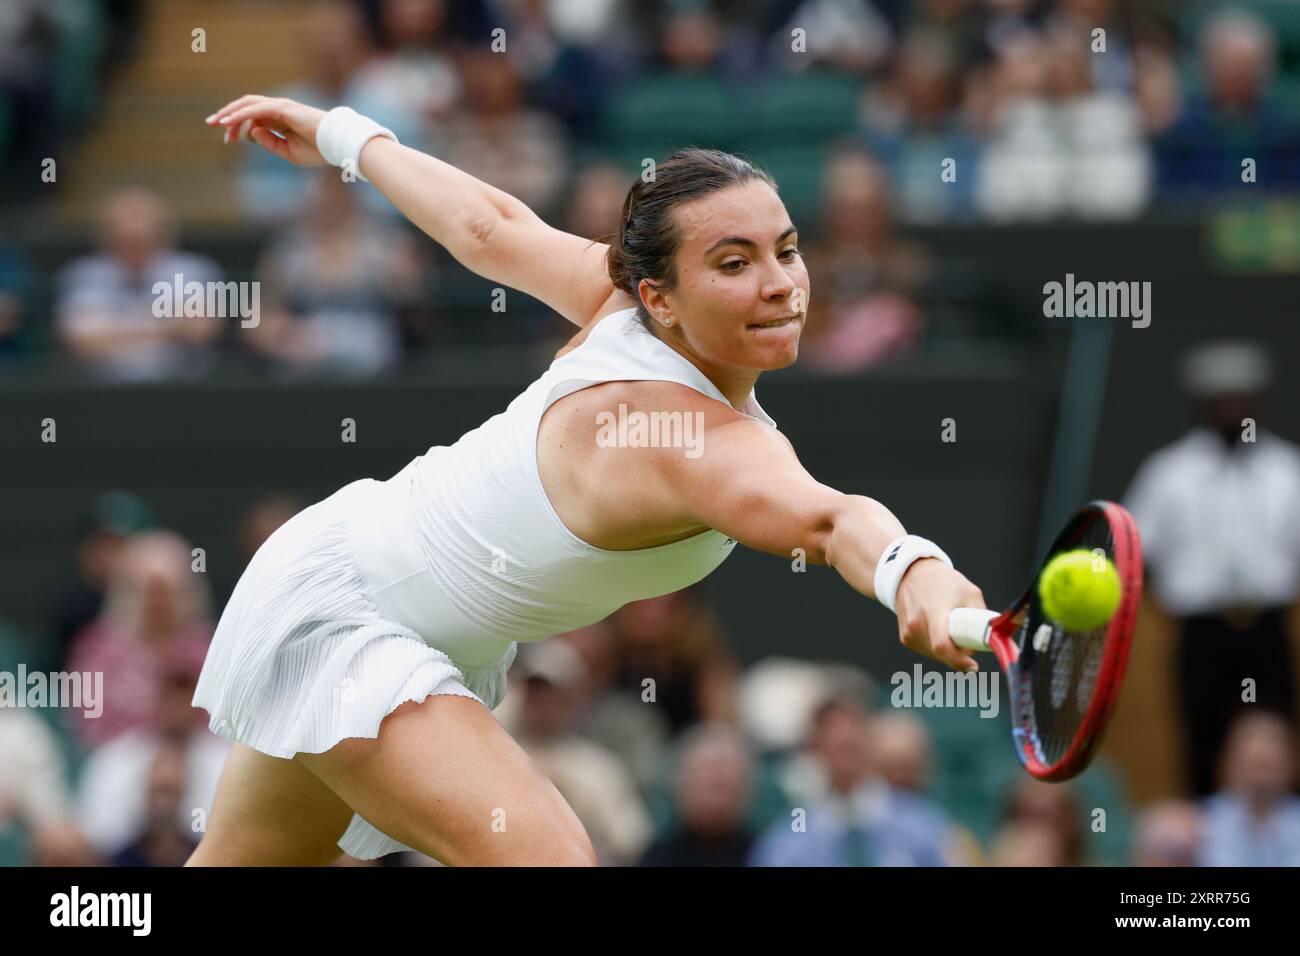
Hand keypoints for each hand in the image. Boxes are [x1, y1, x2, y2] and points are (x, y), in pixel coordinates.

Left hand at [205, 95, 326, 165]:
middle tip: (211, 125)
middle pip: (246, 108)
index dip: (237, 127)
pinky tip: (227, 121)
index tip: (228, 141)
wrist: (335, 144)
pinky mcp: (281, 108)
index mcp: (280, 120)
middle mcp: (278, 109)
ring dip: (230, 112)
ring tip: (215, 122)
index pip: (252, 118)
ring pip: (247, 104)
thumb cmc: (317, 150)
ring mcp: (280, 106)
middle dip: (227, 115)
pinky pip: (255, 109)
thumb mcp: (288, 152)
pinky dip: (240, 114)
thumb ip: (269, 143)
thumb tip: (251, 132)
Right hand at [893, 558, 984, 671]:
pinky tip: (938, 629)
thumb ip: (981, 617)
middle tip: (966, 638)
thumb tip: (994, 638)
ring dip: (947, 650)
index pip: (942, 646)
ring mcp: (908, 632)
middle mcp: (916, 623)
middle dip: (958, 653)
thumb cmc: (944, 581)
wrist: (912, 572)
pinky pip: (926, 650)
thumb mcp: (970, 593)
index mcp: (933, 611)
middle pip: (942, 654)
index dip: (959, 661)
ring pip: (935, 655)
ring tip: (950, 628)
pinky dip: (936, 646)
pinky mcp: (905, 637)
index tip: (973, 666)